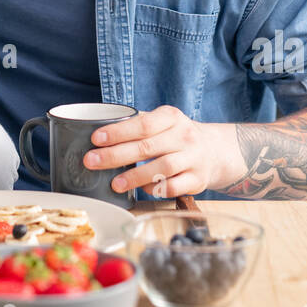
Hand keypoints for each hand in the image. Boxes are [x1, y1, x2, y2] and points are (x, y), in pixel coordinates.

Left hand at [83, 106, 229, 197]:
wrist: (214, 151)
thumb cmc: (177, 136)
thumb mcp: (163, 122)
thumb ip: (139, 124)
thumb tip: (100, 133)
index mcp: (171, 117)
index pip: (143, 124)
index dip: (118, 132)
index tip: (96, 139)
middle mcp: (184, 136)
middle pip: (146, 147)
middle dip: (115, 155)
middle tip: (91, 161)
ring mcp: (192, 158)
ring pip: (161, 168)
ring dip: (134, 177)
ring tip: (114, 183)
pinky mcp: (197, 180)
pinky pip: (172, 187)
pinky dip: (154, 189)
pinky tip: (140, 189)